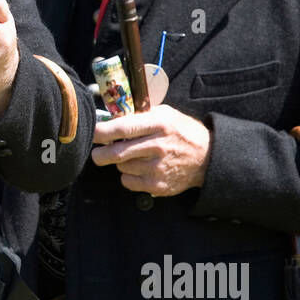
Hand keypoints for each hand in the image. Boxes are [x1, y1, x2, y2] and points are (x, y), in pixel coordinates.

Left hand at [91, 104, 211, 194]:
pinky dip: (128, 176)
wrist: (206, 157)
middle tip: (97, 153)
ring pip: (121, 167)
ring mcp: (157, 168)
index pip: (123, 128)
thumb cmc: (181, 132)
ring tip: (131, 156)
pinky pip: (128, 182)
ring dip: (119, 162)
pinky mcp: (157, 185)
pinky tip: (138, 168)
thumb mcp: (165, 114)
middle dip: (100, 154)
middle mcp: (157, 146)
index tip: (93, 132)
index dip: (102, 131)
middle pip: (117, 153)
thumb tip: (111, 116)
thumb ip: (140, 114)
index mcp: (158, 125)